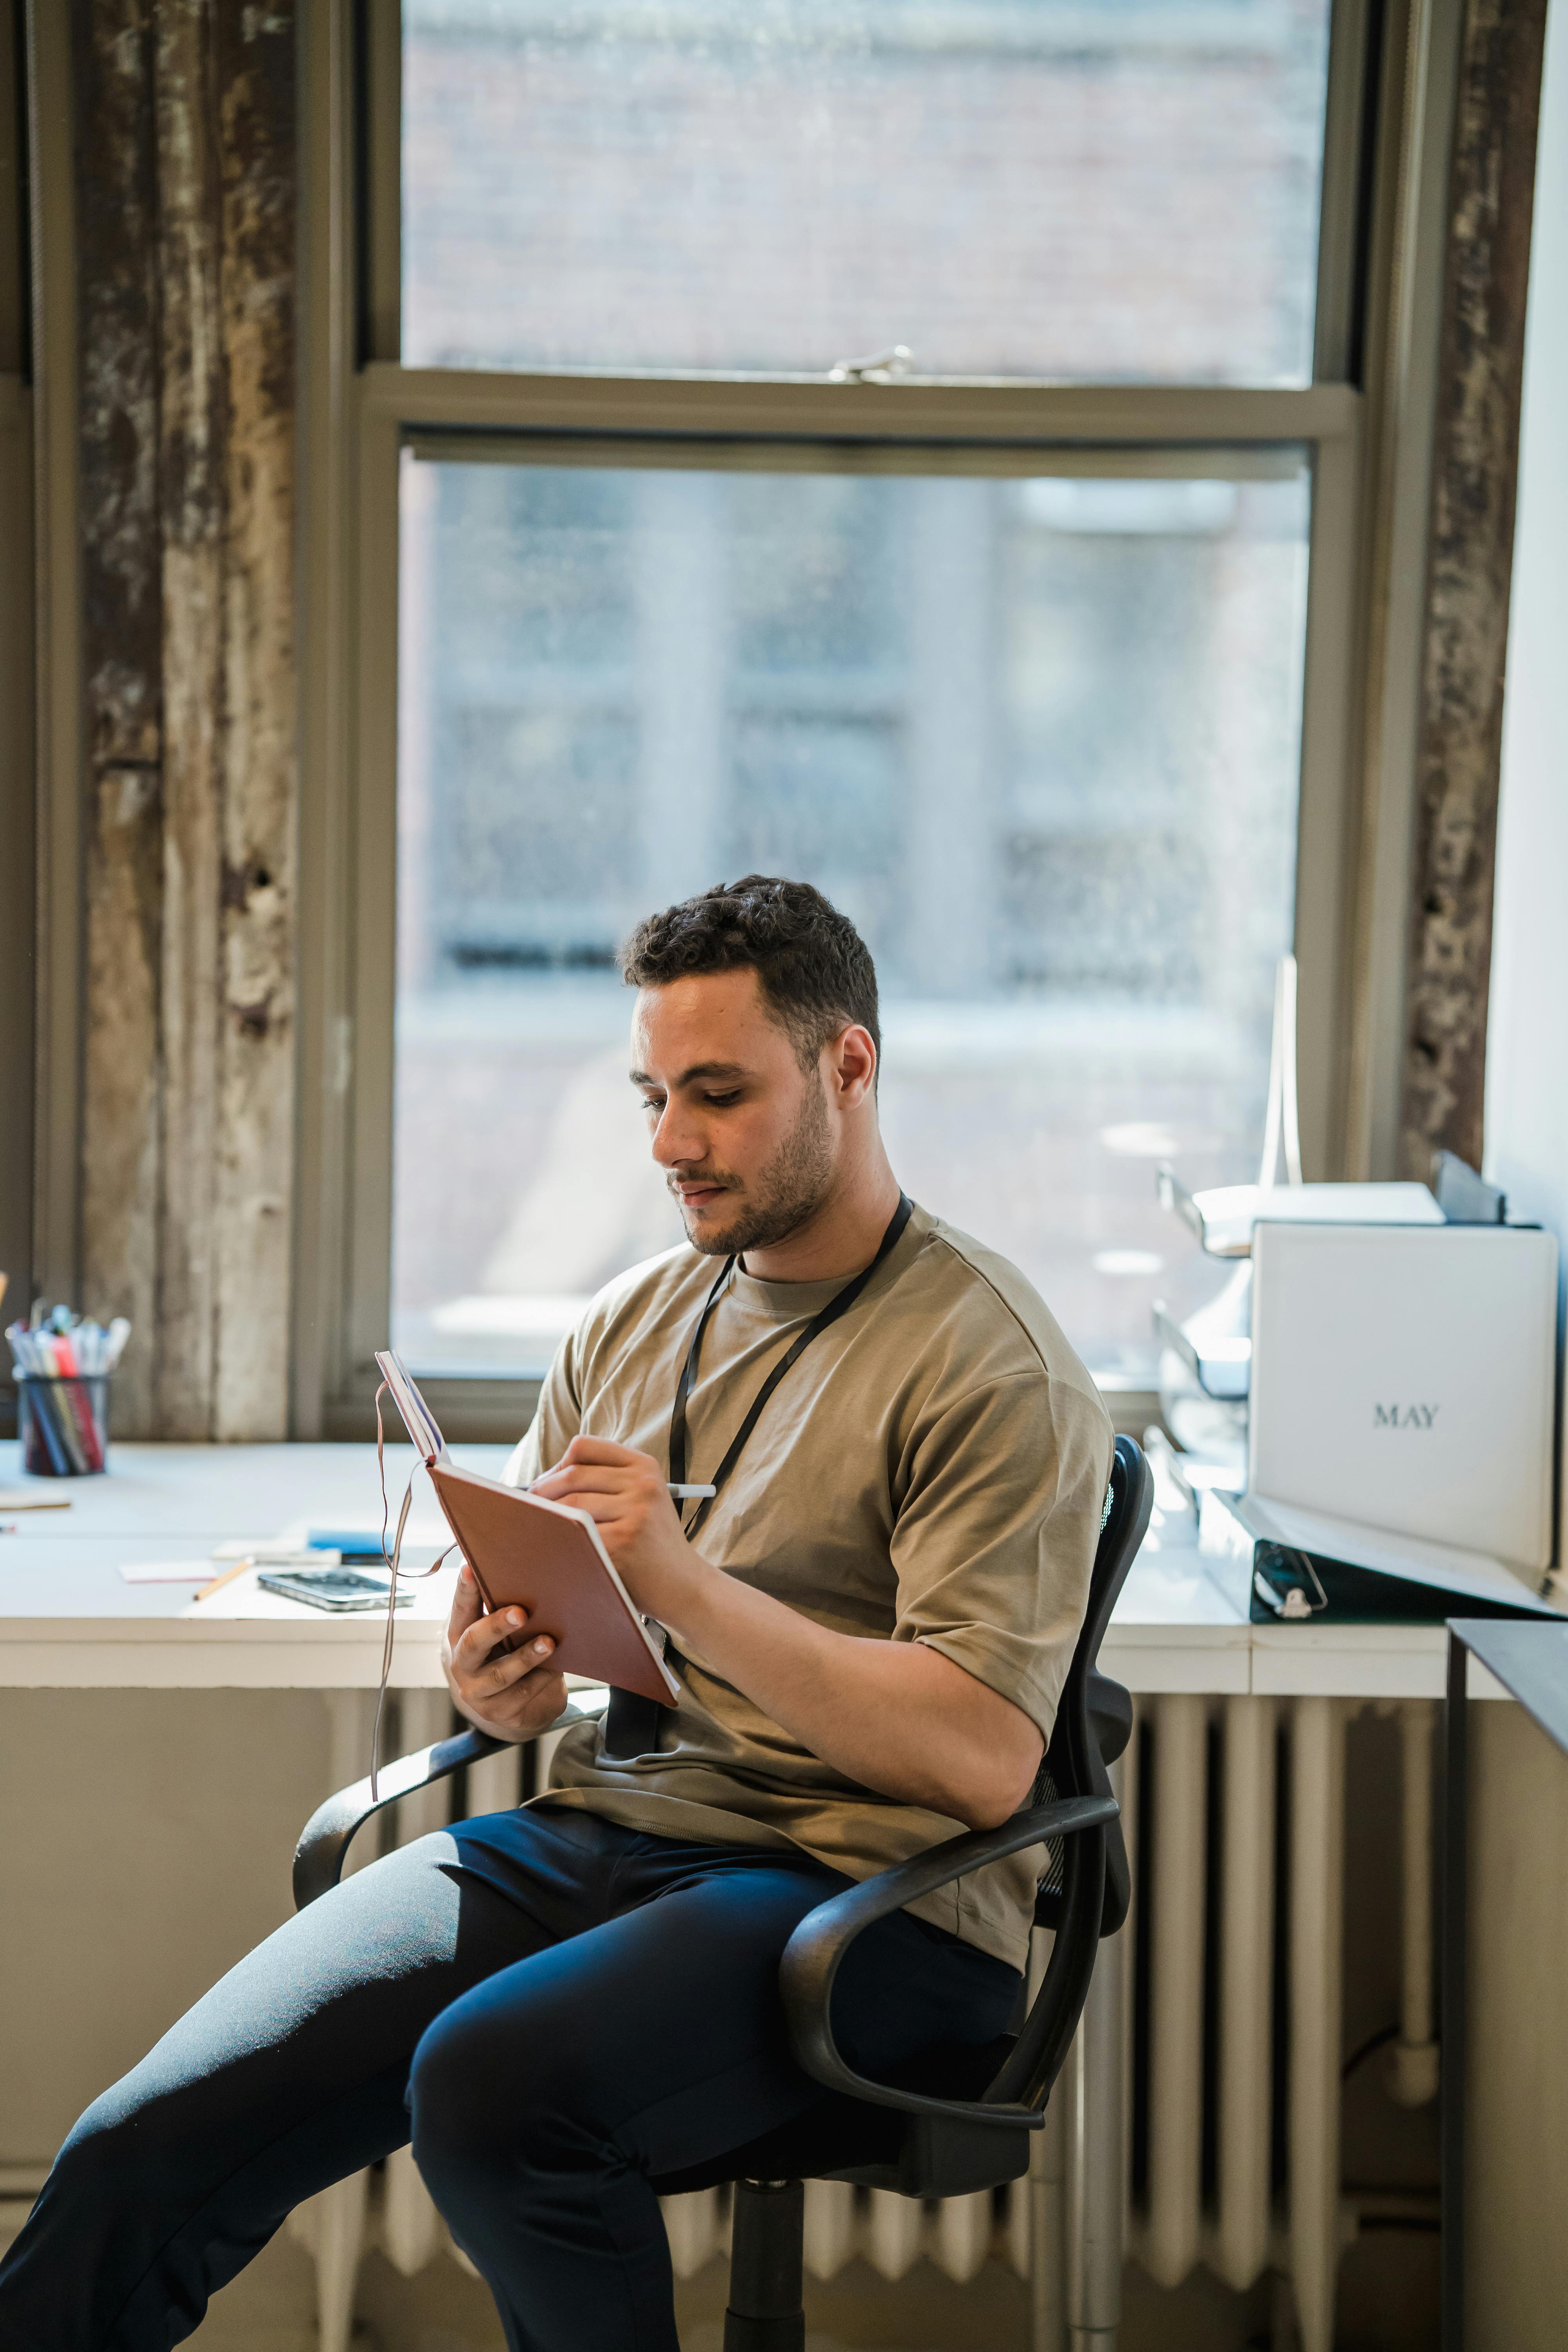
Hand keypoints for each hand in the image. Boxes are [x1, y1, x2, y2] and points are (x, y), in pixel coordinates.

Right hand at [441, 1559, 568, 1740]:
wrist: (512, 1705)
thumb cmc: (508, 1653)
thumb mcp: (500, 1632)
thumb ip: (503, 1608)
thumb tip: (527, 1573)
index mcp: (459, 1635)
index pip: (460, 1608)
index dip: (465, 1589)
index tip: (471, 1568)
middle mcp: (462, 1664)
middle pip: (474, 1643)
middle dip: (497, 1626)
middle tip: (520, 1612)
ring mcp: (478, 1692)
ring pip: (500, 1675)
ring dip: (526, 1657)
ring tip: (549, 1642)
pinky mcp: (499, 1713)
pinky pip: (523, 1694)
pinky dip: (542, 1678)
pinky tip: (557, 1667)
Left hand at [530, 1436, 708, 1626]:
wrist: (684, 1584)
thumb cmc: (652, 1544)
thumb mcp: (643, 1499)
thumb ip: (606, 1482)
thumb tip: (543, 1483)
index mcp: (643, 1466)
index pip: (584, 1446)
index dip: (557, 1464)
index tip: (547, 1485)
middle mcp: (642, 1483)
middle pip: (571, 1474)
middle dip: (542, 1492)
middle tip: (530, 1511)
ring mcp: (634, 1511)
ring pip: (570, 1504)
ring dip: (546, 1517)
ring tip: (540, 1530)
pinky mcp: (623, 1541)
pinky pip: (576, 1534)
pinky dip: (558, 1540)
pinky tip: (554, 1549)